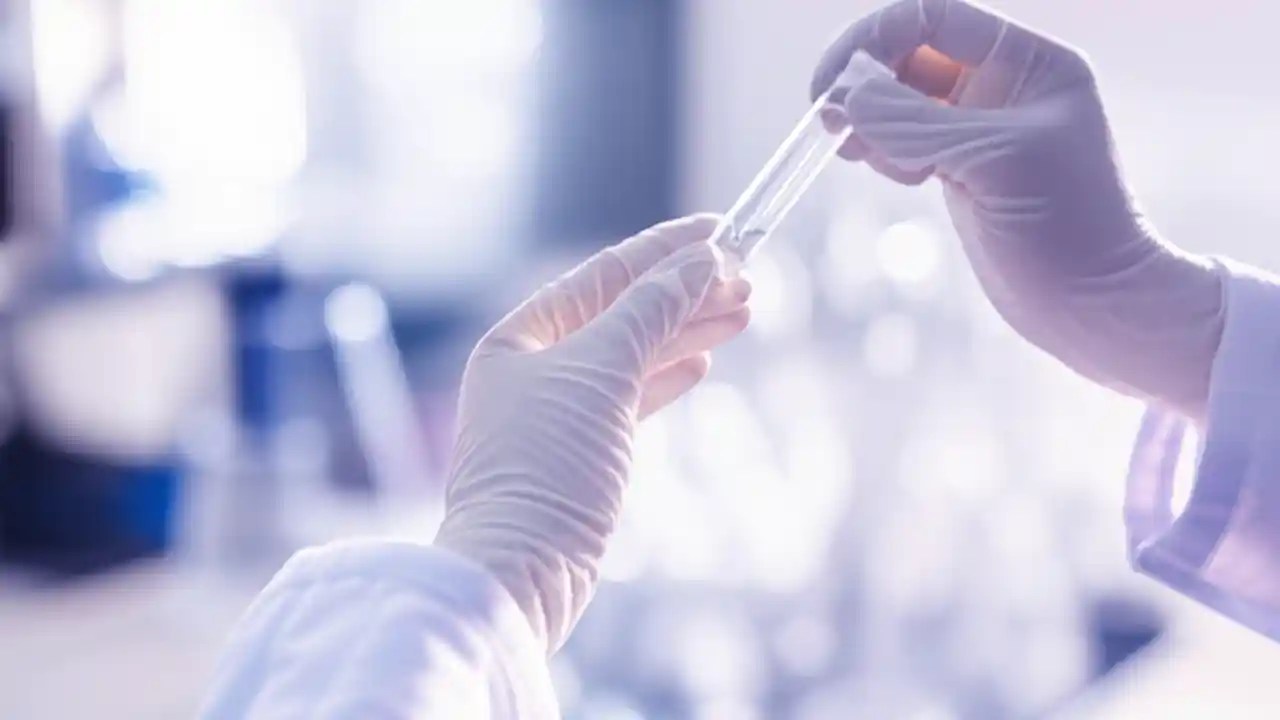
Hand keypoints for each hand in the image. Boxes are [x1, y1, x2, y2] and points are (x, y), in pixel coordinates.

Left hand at [434, 216, 750, 652]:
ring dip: (686, 330)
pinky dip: (666, 377)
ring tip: (742, 312)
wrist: (520, 572)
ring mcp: (557, 413)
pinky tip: (700, 362)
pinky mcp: (580, 455)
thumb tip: (701, 261)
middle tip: (746, 278)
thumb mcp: (602, 370)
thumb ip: (652, 309)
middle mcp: (533, 369)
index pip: (604, 275)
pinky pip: (631, 398)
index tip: (719, 231)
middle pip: (622, 312)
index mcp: (520, 336)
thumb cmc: (546, 466)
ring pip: (633, 355)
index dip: (665, 250)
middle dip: (684, 292)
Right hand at [813, 0, 1224, 418]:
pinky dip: (882, 149)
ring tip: (866, 157)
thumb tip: (845, 95)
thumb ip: (915, 121)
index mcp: (1028, 63)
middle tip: (832, 124)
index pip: (933, 16)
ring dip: (869, 120)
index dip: (873, 38)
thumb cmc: (1067, 229)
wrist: (1092, 307)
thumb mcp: (991, 161)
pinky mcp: (958, 169)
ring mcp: (977, 129)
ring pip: (898, 98)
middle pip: (908, 52)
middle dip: (864, 82)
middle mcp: (1002, 86)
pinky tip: (897, 176)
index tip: (830, 87)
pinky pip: (902, 139)